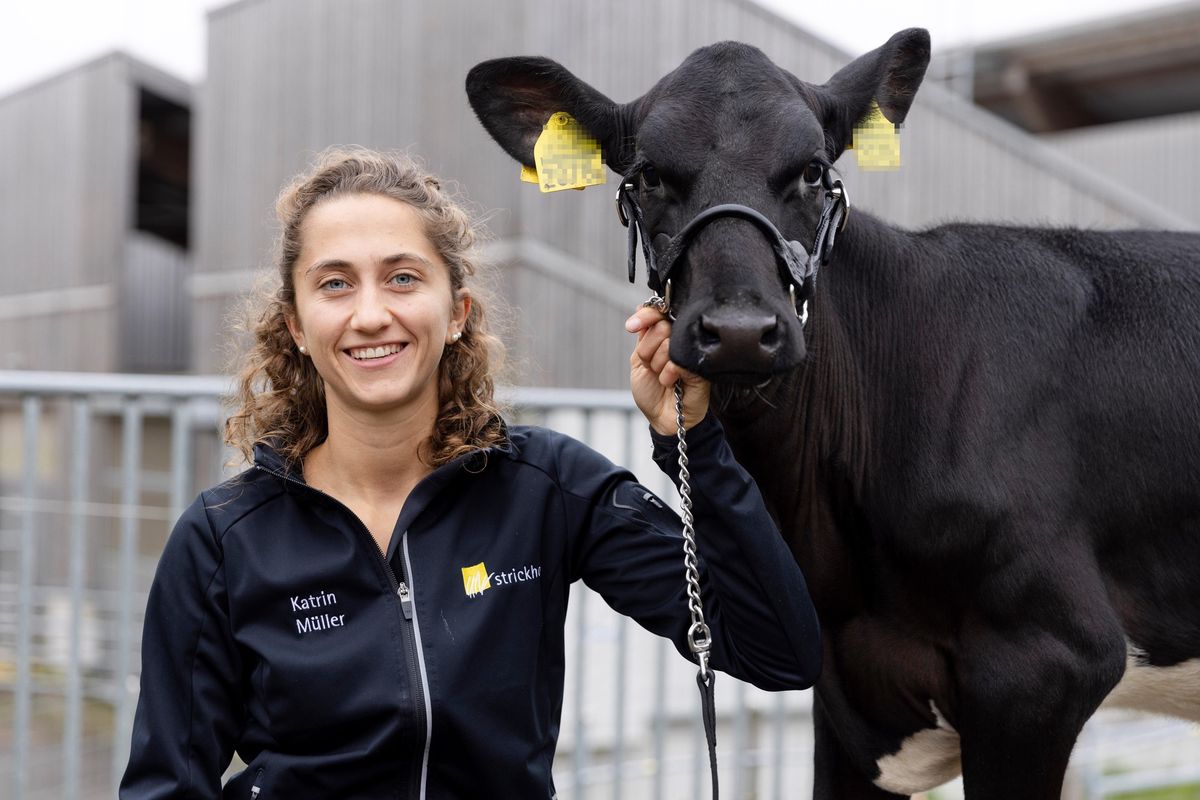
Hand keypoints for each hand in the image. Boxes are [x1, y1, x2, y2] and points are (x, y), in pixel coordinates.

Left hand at [626, 306, 710, 435]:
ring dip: (657, 366)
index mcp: (666, 335)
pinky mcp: (700, 366)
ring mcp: (691, 352)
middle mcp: (681, 340)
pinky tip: (672, 383)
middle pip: (661, 327)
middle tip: (652, 366)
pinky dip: (667, 375)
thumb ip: (642, 335)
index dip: (645, 316)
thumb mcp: (639, 360)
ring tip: (663, 378)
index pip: (658, 312)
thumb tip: (639, 307)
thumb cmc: (652, 391)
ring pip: (667, 344)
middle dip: (648, 351)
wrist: (662, 418)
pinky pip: (677, 361)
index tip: (631, 326)